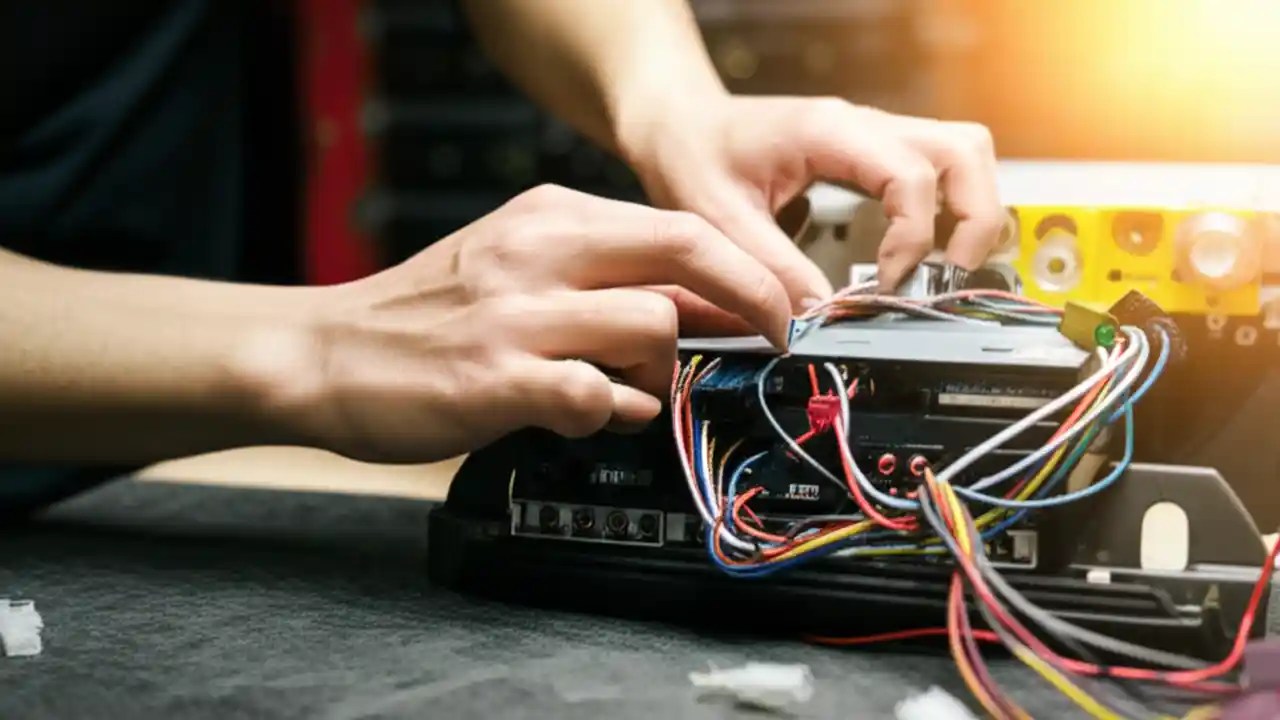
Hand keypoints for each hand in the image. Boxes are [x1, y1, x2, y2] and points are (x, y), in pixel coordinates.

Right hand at [260, 185, 790, 463]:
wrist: (324, 352)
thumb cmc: (427, 314)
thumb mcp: (515, 265)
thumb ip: (598, 279)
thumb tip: (693, 312)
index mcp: (547, 216)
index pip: (678, 224)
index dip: (747, 266)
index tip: (781, 301)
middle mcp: (537, 253)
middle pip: (685, 250)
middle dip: (752, 297)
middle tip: (777, 337)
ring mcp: (516, 315)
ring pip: (652, 326)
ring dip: (667, 372)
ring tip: (637, 392)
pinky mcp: (495, 379)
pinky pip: (596, 395)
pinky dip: (613, 411)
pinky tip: (593, 414)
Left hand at [619, 95, 1005, 298]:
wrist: (680, 123)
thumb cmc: (693, 155)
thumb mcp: (717, 219)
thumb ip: (769, 269)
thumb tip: (817, 320)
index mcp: (830, 131)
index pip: (911, 175)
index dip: (912, 237)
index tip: (883, 284)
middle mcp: (864, 124)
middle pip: (964, 151)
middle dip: (975, 217)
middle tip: (948, 275)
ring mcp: (875, 134)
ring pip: (964, 152)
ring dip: (972, 208)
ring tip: (946, 265)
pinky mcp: (873, 151)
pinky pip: (938, 167)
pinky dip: (949, 205)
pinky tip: (920, 250)